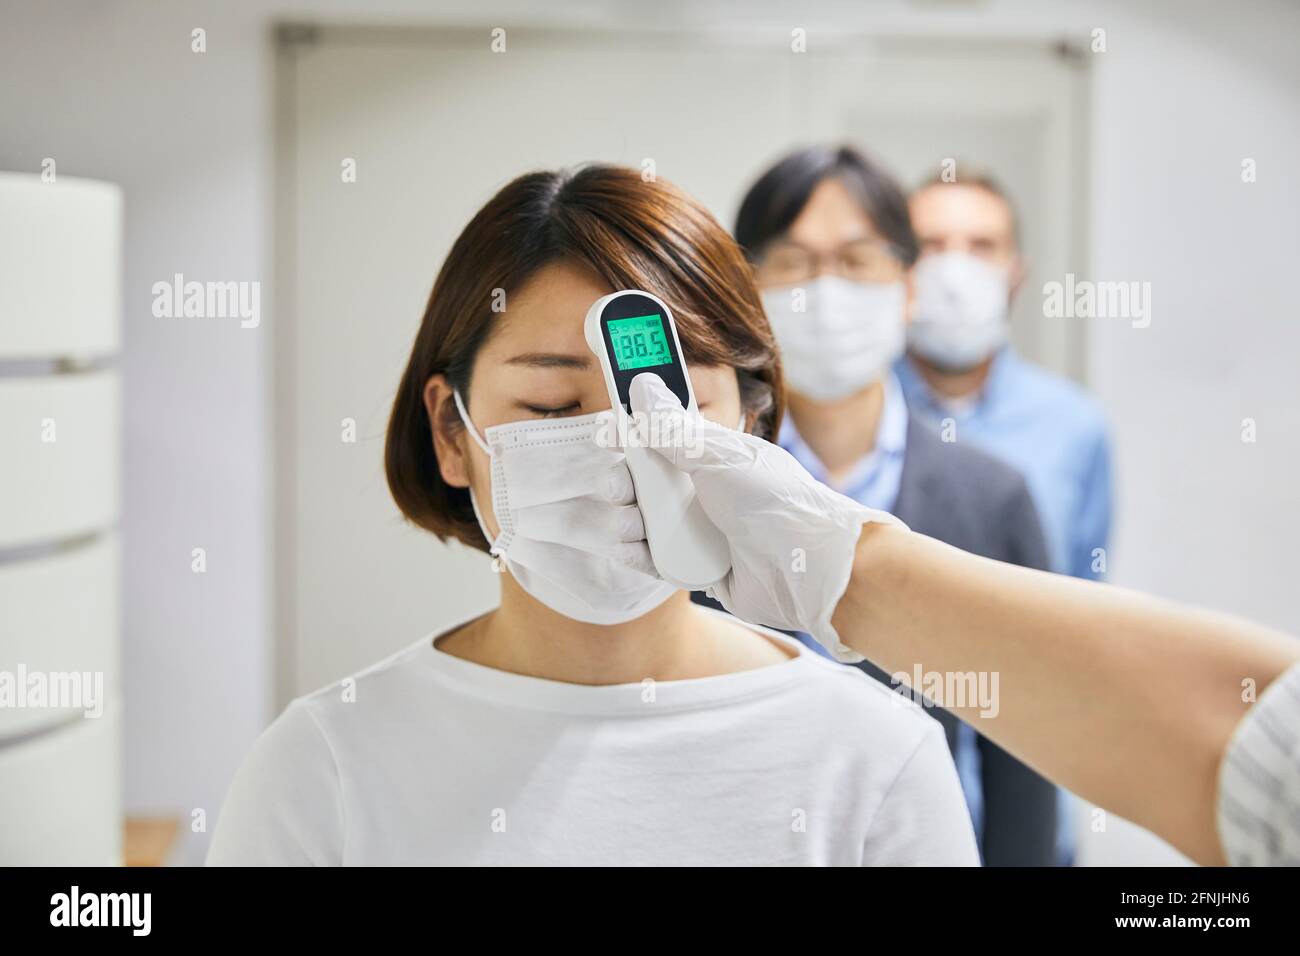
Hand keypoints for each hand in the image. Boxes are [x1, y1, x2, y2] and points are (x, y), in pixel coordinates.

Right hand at [629, 373, 902, 659]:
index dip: (634, 430)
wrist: (809, 568)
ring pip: (643, 520)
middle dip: (622, 481)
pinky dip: (636, 554)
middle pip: (643, 481)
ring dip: (624, 519)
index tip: (608, 428)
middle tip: (614, 485)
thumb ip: (673, 428)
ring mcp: (698, 529)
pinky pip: (654, 558)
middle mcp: (702, 490)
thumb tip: (642, 383)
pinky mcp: (695, 566)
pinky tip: (629, 547)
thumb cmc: (774, 502)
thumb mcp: (719, 457)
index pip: (662, 436)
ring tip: (627, 522)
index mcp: (711, 457)